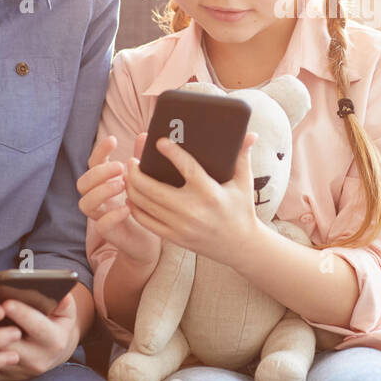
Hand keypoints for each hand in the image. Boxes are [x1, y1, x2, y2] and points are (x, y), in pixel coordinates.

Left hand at [0, 292, 80, 380]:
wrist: (55, 351)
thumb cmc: (58, 321)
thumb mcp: (66, 309)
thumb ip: (62, 297)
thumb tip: (50, 286)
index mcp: (54, 341)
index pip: (38, 327)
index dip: (23, 314)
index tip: (7, 303)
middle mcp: (37, 360)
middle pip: (7, 343)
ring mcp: (19, 372)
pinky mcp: (4, 378)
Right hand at [77, 132, 161, 267]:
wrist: (150, 239)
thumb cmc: (145, 205)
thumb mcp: (146, 180)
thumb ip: (142, 159)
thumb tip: (145, 134)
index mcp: (105, 182)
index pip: (93, 163)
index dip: (99, 151)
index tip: (113, 139)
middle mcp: (98, 198)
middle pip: (82, 183)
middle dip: (98, 173)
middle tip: (120, 167)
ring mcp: (100, 215)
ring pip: (85, 204)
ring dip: (101, 192)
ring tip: (122, 185)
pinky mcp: (108, 232)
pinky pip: (100, 225)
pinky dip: (111, 215)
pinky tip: (127, 208)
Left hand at [123, 129, 260, 269]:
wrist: (239, 246)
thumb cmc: (241, 209)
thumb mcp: (244, 182)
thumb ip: (242, 156)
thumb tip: (251, 134)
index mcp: (210, 192)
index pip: (187, 168)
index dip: (171, 153)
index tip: (159, 141)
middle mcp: (193, 210)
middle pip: (153, 189)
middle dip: (136, 173)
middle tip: (131, 161)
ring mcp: (180, 225)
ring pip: (145, 204)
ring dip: (132, 188)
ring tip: (129, 176)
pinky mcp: (174, 237)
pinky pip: (146, 221)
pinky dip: (135, 208)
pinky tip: (132, 197)